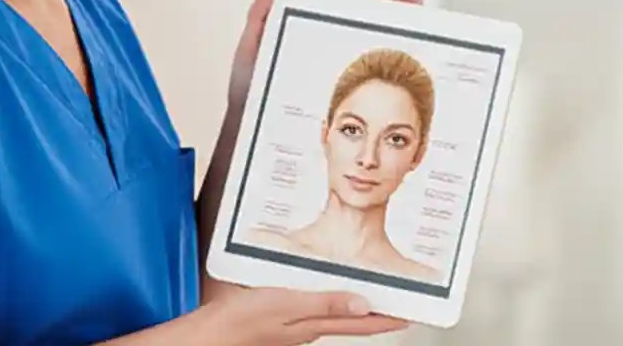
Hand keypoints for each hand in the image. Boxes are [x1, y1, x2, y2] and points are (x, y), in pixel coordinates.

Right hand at [193, 284, 407, 345]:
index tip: (411, 313)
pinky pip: (314, 308)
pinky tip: (326, 290)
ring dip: (355, 305)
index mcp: (314, 325)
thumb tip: (363, 304)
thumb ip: (324, 303)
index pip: (360, 324)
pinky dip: (329, 299)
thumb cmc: (243, 320)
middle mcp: (309, 328)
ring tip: (372, 294)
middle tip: (400, 303)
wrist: (211, 332)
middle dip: (376, 313)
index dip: (387, 319)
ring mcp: (295, 324)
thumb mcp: (287, 305)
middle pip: (351, 322)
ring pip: (334, 315)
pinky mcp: (281, 316)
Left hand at [227, 0, 423, 110]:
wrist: (258, 132)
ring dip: (390, 10)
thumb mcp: (251, 52)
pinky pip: (373, 53)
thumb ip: (260, 16)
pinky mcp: (347, 75)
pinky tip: (408, 31)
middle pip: (352, 7)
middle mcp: (320, 37)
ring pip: (367, 26)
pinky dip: (394, 39)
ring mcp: (334, 55)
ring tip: (407, 3)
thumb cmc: (251, 95)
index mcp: (298, 26)